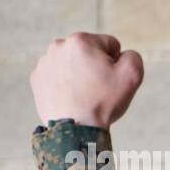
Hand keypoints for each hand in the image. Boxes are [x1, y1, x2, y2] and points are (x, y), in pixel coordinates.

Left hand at [29, 32, 143, 129]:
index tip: (111, 80)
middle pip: (89, 52)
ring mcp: (45, 62)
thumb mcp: (132, 75)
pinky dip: (65, 84)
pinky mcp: (37, 78)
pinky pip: (58, 76)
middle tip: (98, 88)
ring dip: (80, 74)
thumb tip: (122, 54)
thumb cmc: (103, 101)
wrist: (74, 129)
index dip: (117, 63)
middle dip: (96, 66)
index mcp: (81, 40)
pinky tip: (71, 98)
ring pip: (72, 63)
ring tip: (84, 95)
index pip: (110, 44)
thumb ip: (132, 56)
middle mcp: (58, 46)